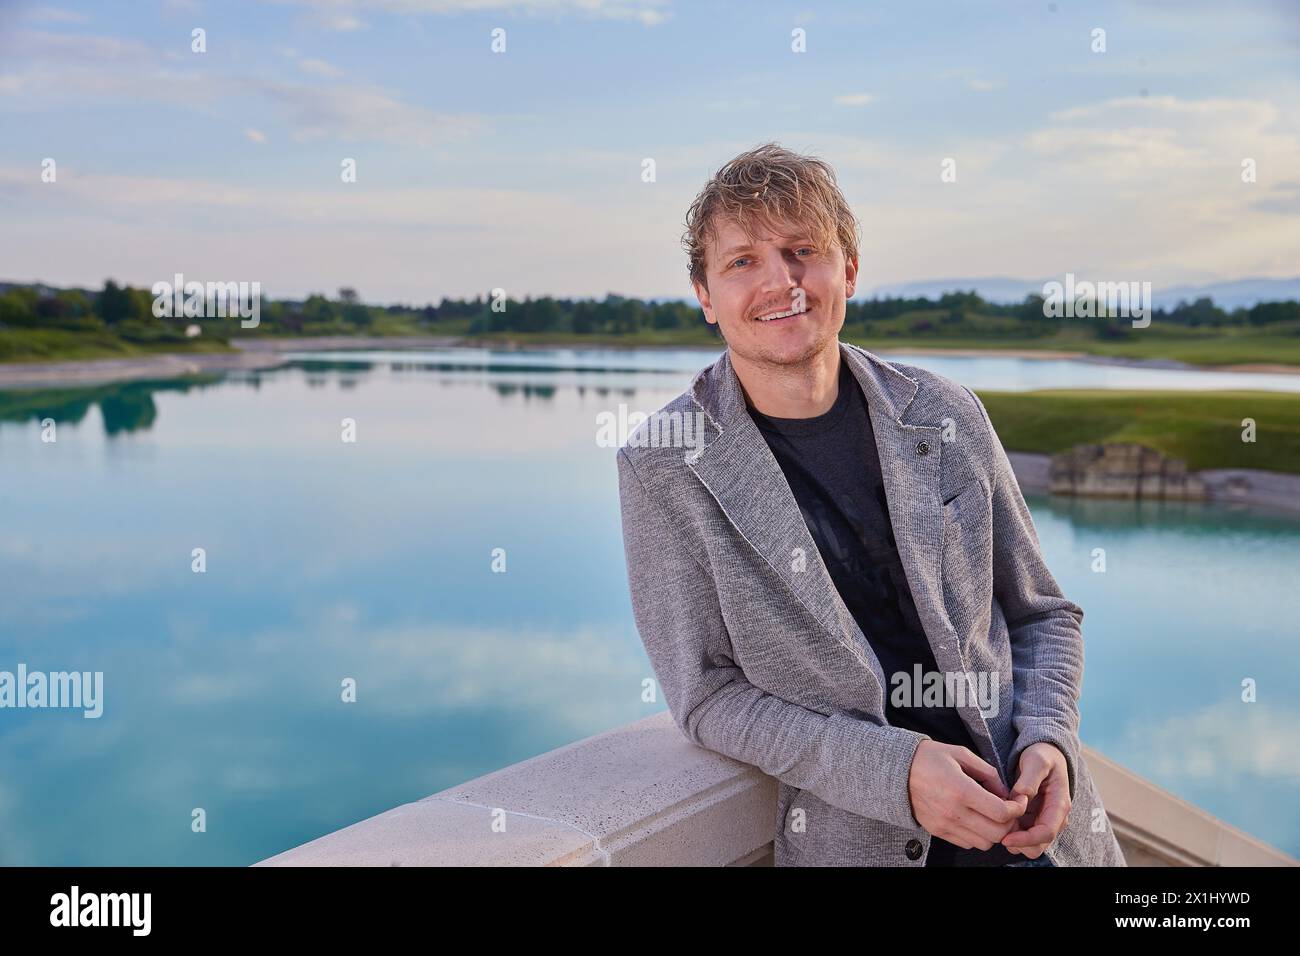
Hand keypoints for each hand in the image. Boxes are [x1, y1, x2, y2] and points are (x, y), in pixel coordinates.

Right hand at [908, 740, 1028, 849]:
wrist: (896, 770)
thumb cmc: (929, 758)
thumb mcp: (961, 754)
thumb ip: (988, 773)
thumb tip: (1006, 793)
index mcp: (961, 790)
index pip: (1001, 813)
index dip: (1017, 809)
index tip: (1018, 801)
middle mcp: (953, 812)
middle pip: (997, 833)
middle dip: (1009, 823)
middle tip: (1008, 810)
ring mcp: (945, 825)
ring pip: (985, 843)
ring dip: (994, 831)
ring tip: (990, 815)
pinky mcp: (938, 832)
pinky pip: (968, 844)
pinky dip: (977, 835)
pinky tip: (974, 819)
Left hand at [1000, 742, 1071, 857]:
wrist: (1045, 754)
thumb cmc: (1042, 756)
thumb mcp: (1037, 760)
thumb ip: (1030, 778)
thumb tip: (1021, 796)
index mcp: (1059, 806)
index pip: (1046, 833)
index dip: (1025, 840)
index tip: (1005, 838)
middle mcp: (1054, 819)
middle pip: (1037, 847)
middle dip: (1018, 842)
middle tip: (997, 826)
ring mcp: (1043, 821)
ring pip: (1029, 846)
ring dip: (1013, 838)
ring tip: (998, 819)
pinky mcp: (1032, 821)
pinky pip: (1021, 836)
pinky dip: (1010, 833)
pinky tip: (999, 817)